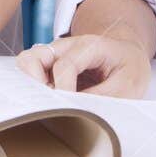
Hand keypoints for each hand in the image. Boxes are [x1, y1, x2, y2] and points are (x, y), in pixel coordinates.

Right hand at [15, 35, 151, 97]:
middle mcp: (66, 46)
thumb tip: (77, 111)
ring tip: (46, 102)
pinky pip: (30, 71)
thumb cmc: (129, 67)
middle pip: (34, 57)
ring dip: (30, 84)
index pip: (65, 66)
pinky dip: (32, 86)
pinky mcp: (50, 64)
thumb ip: (104, 97)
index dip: (64, 91)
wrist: (127, 52)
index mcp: (90, 46)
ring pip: (26, 61)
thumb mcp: (128, 84)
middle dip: (35, 84)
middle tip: (50, 104)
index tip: (70, 109)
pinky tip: (48, 100)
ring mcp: (55, 54)